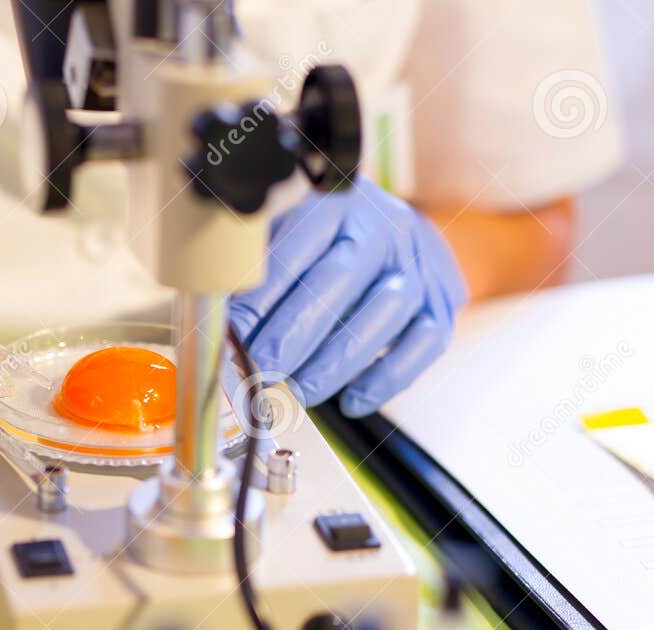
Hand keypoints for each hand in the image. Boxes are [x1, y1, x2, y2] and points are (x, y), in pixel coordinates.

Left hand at [228, 182, 467, 417]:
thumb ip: (256, 271)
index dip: (264, 292)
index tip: (234, 331)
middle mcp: (383, 230)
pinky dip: (385, 379)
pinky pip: (422, 346)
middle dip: (295, 330)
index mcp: (337, 204)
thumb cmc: (328, 245)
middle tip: (263, 366)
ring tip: (300, 389)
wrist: (398, 238)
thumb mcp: (288, 237)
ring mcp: (416, 269)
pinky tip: (350, 401)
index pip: (298, 246)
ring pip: (384, 313)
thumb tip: (215, 320)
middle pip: (340, 279)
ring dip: (337, 360)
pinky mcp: (439, 308)